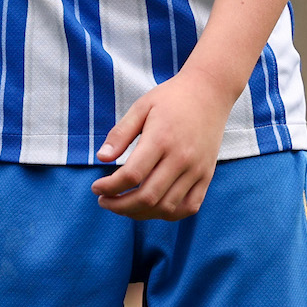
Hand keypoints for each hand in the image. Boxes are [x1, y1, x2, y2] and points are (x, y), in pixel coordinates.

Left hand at [90, 71, 239, 219]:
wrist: (209, 92)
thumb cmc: (171, 98)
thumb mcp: (141, 107)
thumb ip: (120, 133)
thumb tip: (101, 157)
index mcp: (161, 139)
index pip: (132, 175)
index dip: (110, 187)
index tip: (97, 188)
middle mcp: (181, 158)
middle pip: (148, 197)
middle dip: (120, 206)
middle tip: (104, 201)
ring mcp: (197, 169)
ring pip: (167, 207)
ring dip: (141, 213)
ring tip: (124, 205)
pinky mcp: (207, 175)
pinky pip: (189, 206)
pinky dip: (169, 214)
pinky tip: (152, 208)